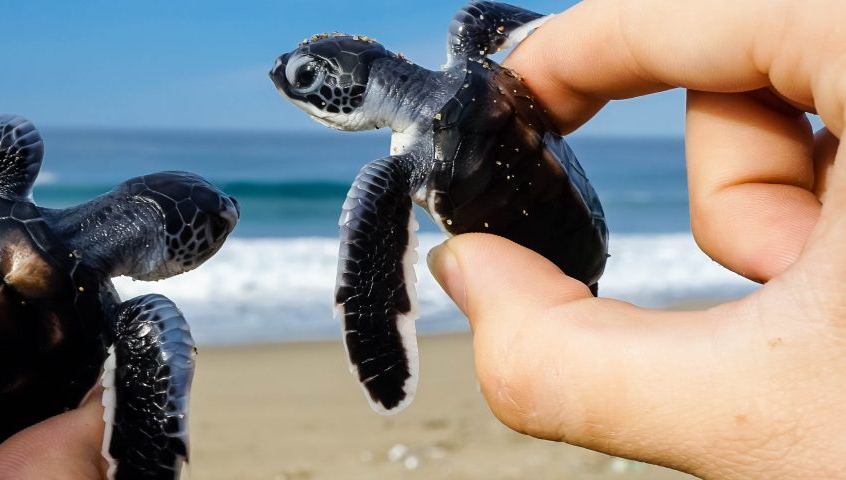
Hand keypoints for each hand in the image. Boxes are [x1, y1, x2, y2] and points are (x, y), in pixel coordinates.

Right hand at [428, 0, 845, 476]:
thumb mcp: (755, 416)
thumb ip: (566, 357)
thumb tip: (467, 275)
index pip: (687, 4)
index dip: (575, 50)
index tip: (514, 104)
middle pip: (746, 53)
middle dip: (729, 188)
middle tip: (766, 281)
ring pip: (805, 99)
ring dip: (780, 216)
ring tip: (827, 312)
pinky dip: (827, 218)